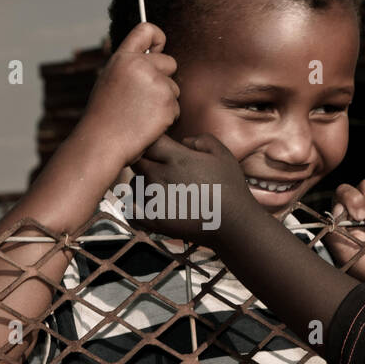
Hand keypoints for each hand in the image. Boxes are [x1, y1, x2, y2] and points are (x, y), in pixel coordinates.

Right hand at [80, 22, 179, 166]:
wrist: (102, 143)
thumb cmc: (103, 117)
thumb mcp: (109, 82)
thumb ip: (130, 69)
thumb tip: (151, 60)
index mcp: (122, 58)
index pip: (147, 30)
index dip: (158, 38)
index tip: (159, 49)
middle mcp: (140, 66)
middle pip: (170, 62)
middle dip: (164, 79)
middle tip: (145, 98)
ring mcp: (156, 84)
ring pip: (174, 88)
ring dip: (164, 102)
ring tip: (140, 115)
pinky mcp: (167, 104)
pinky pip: (175, 108)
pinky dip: (166, 118)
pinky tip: (146, 125)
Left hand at [130, 133, 253, 242]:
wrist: (234, 224)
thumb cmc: (230, 188)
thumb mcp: (223, 153)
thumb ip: (201, 140)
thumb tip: (182, 141)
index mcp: (176, 158)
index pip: (148, 141)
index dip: (150, 141)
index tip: (158, 147)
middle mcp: (161, 176)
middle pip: (136, 161)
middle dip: (143, 161)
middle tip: (156, 168)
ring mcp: (155, 199)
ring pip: (133, 185)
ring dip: (140, 183)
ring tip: (156, 188)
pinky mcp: (154, 220)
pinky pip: (130, 210)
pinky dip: (134, 207)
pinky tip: (145, 205)